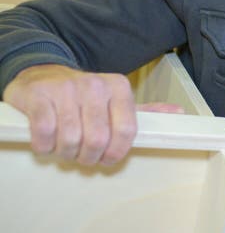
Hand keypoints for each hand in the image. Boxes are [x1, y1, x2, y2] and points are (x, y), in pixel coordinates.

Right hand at [2, 64, 164, 165]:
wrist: (41, 74)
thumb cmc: (82, 96)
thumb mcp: (115, 100)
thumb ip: (144, 110)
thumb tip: (177, 112)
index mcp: (118, 87)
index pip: (126, 131)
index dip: (116, 153)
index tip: (106, 158)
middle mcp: (95, 85)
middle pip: (98, 140)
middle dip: (88, 157)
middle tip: (81, 155)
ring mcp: (66, 89)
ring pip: (71, 140)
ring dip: (65, 153)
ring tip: (63, 147)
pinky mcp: (39, 96)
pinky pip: (45, 133)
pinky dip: (44, 146)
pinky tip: (46, 142)